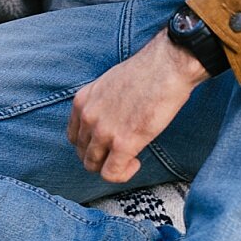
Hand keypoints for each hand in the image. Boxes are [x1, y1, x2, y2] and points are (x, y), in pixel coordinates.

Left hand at [66, 30, 210, 183]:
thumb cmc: (146, 72)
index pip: (74, 136)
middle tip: (121, 153)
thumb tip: (108, 121)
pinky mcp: (123, 143)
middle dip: (101, 157)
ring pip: (93, 166)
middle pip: (82, 153)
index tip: (108, 144)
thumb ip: (101, 105)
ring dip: (112, 166)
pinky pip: (111, 173)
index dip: (91, 145)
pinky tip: (136, 162)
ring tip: (131, 157)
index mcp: (82, 101)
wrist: (166, 66)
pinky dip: (122, 174)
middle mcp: (88, 117)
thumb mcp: (109, 85)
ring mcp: (103, 131)